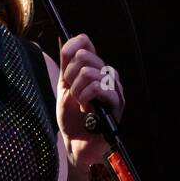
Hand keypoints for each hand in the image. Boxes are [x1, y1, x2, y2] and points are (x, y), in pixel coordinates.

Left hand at [57, 33, 124, 165]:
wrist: (76, 143)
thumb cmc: (72, 118)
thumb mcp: (64, 86)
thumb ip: (66, 63)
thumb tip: (63, 37)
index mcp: (95, 68)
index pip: (85, 42)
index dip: (71, 52)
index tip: (67, 71)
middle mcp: (107, 74)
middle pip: (85, 55)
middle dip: (71, 76)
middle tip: (73, 93)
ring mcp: (114, 88)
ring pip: (89, 71)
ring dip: (77, 90)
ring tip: (79, 103)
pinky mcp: (117, 102)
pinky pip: (98, 87)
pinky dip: (85, 97)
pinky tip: (85, 107)